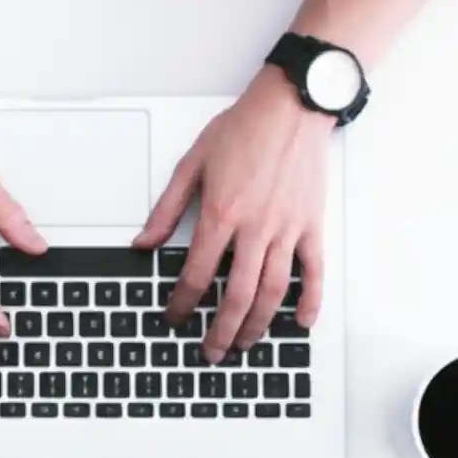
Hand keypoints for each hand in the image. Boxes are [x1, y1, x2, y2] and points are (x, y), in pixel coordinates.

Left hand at [133, 66, 330, 362]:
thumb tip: (143, 244)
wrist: (291, 105)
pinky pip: (314, 272)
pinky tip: (300, 321)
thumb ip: (166, 209)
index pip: (196, 274)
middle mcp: (256, 227)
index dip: (182, 303)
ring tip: (244, 344)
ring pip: (273, 292)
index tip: (175, 318)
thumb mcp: (192, 164)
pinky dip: (309, 300)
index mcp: (221, 213)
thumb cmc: (244, 129)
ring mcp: (288, 229)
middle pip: (236, 295)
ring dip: (258, 325)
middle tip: (209, 352)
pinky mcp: (312, 225)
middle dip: (220, 330)